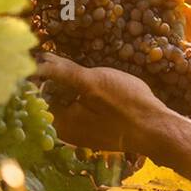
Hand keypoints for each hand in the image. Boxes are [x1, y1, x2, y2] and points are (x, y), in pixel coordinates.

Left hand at [33, 53, 169, 153]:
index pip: (34, 98)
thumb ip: (62, 72)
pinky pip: (79, 110)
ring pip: (65, 104)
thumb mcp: (92, 83)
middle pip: (48, 101)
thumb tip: (37, 61)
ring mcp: (82, 132)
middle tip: (57, 60)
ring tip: (71, 67)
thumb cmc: (125, 105)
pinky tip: (91, 85)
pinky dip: (80, 96)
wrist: (157, 128)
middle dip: (52, 81)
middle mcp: (66, 132)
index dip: (34, 76)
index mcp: (59, 123)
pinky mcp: (96, 129)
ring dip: (67, 87)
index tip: (37, 58)